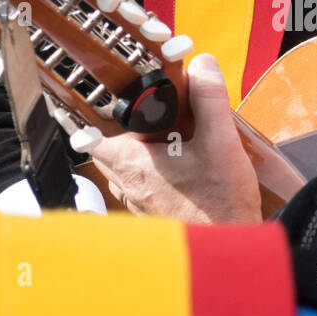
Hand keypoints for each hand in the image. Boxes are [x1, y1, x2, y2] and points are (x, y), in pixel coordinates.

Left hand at [88, 53, 262, 223]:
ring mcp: (140, 204)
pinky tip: (180, 165)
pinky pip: (142, 186)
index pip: (89, 135)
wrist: (230, 250)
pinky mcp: (155, 216)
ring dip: (140, 151)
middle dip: (125, 128)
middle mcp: (129, 186)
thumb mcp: (221, 143)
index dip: (87, 114)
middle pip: (110, 148)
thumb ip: (209, 99)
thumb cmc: (220, 206)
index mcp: (133, 165)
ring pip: (126, 168)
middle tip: (148, 111)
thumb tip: (202, 65)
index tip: (88, 99)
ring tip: (168, 136)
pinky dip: (153, 172)